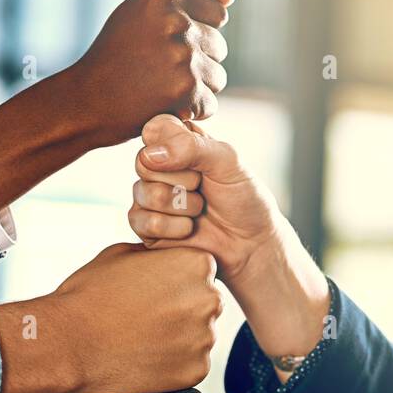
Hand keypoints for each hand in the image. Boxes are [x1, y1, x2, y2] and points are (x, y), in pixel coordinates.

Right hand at [0, 242, 221, 392]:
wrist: (68, 342)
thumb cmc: (89, 294)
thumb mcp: (122, 254)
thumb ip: (155, 255)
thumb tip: (165, 258)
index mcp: (197, 263)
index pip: (201, 270)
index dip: (175, 281)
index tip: (151, 292)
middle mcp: (209, 299)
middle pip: (205, 304)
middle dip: (183, 310)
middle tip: (146, 318)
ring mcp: (204, 339)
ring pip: (200, 337)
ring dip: (179, 338)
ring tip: (140, 339)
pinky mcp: (195, 371)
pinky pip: (191, 365)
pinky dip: (172, 365)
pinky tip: (143, 359)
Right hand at [74, 0, 233, 146]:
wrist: (86, 101)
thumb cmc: (114, 52)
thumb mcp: (139, 4)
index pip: (218, 13)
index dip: (198, 32)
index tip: (170, 45)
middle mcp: (176, 24)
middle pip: (220, 47)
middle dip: (198, 61)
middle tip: (162, 71)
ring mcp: (182, 59)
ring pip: (218, 77)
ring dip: (197, 88)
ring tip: (163, 89)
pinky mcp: (184, 93)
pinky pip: (210, 104)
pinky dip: (191, 111)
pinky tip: (165, 107)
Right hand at [129, 115, 330, 364]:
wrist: (255, 260)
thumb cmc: (252, 209)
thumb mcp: (231, 167)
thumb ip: (195, 147)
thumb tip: (152, 142)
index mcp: (185, 145)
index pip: (154, 132)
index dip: (174, 153)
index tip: (201, 170)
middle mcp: (167, 171)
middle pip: (143, 165)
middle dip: (177, 187)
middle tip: (204, 201)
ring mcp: (156, 204)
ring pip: (136, 197)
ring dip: (172, 213)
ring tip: (200, 223)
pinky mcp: (150, 236)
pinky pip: (137, 226)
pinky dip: (165, 235)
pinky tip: (189, 241)